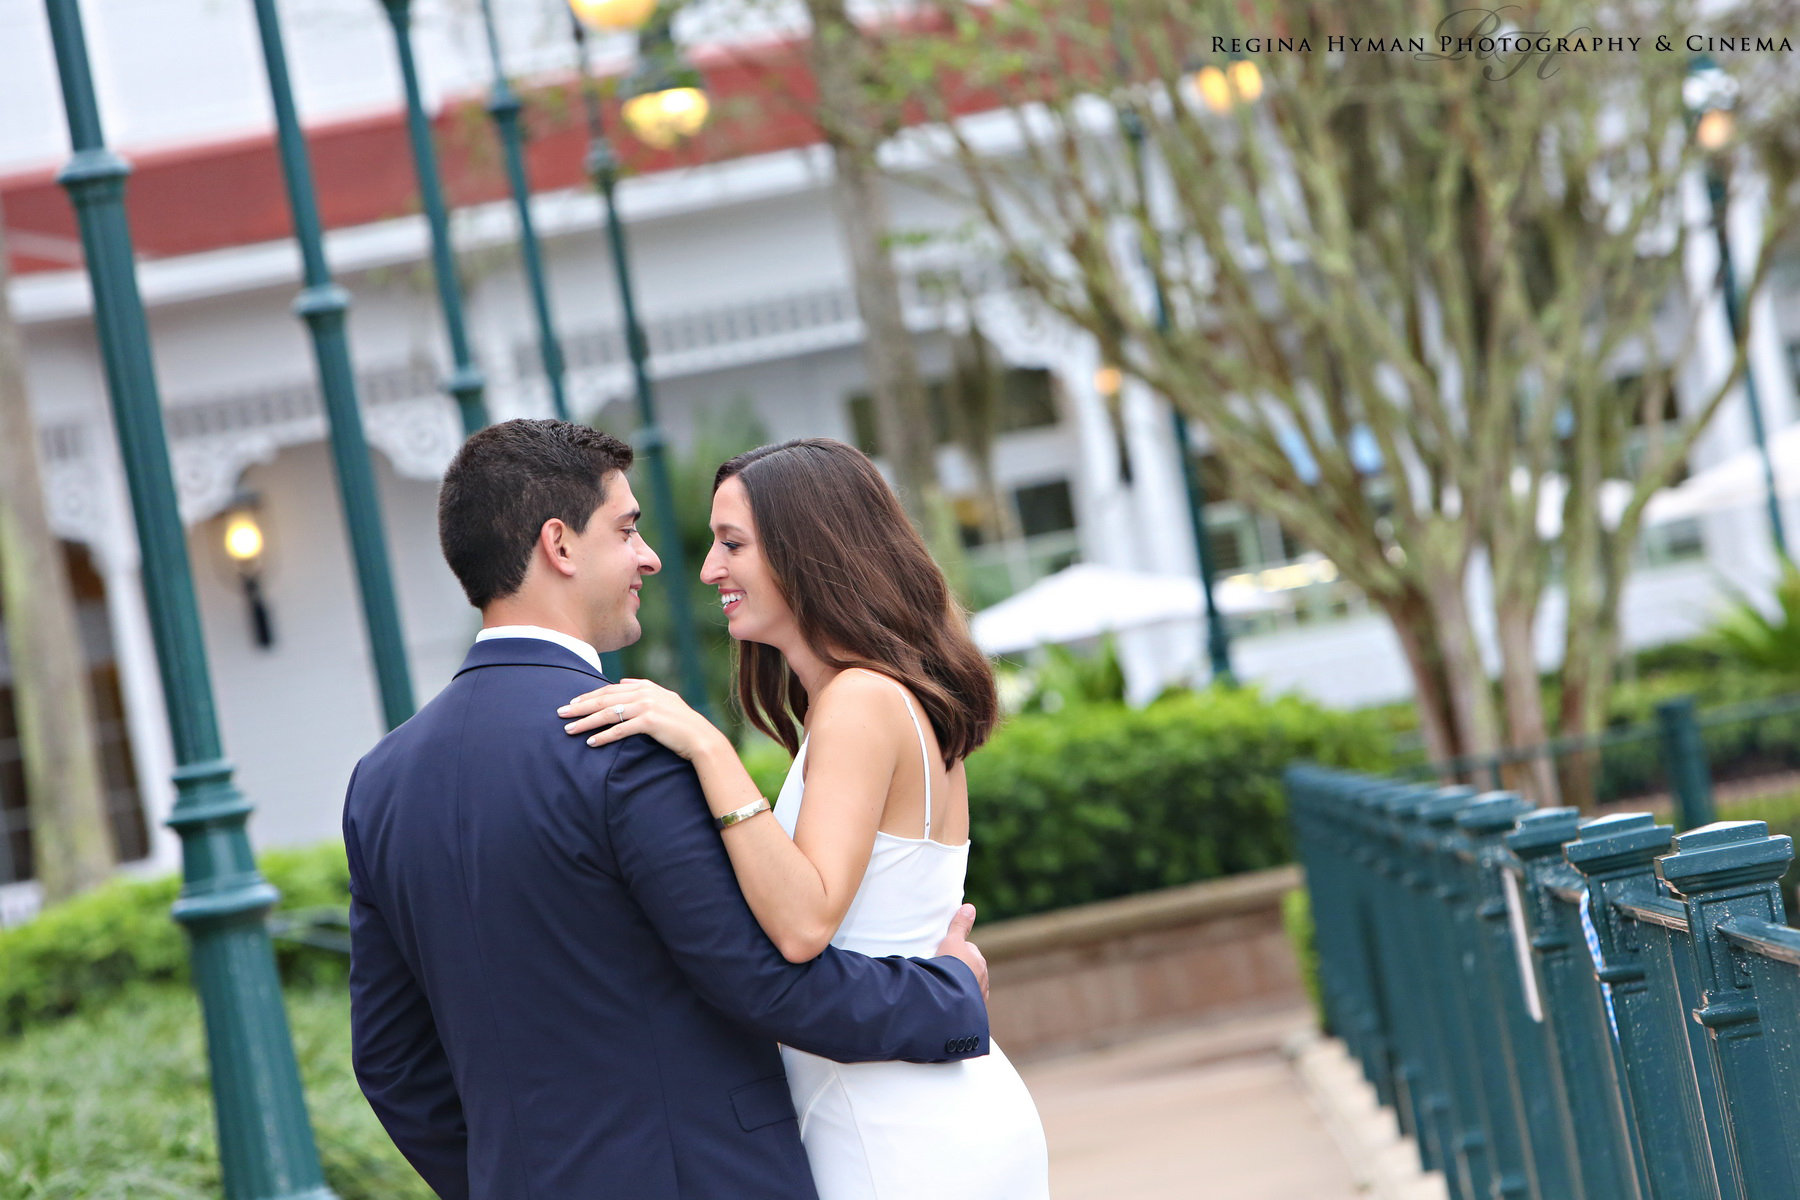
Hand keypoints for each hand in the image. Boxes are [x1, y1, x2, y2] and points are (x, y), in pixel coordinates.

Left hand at [559, 679, 727, 761]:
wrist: (700, 738)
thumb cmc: (681, 723)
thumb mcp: (664, 699)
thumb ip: (643, 689)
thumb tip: (623, 682)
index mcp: (646, 686)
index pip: (610, 689)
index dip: (588, 696)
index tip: (572, 703)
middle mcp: (644, 693)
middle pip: (604, 699)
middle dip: (580, 706)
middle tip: (561, 714)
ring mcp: (647, 706)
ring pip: (608, 713)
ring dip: (586, 722)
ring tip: (569, 730)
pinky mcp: (650, 722)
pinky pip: (620, 729)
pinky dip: (603, 736)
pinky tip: (591, 742)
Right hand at [934, 903, 988, 1002]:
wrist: (951, 995)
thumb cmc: (951, 965)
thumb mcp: (952, 941)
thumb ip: (959, 925)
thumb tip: (970, 907)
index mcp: (978, 959)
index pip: (968, 951)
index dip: (956, 953)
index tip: (944, 956)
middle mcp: (982, 976)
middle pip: (969, 969)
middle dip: (960, 970)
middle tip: (943, 972)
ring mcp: (978, 994)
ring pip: (969, 986)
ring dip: (960, 986)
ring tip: (944, 987)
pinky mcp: (973, 1009)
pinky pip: (966, 1002)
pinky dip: (960, 1000)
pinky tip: (950, 1001)